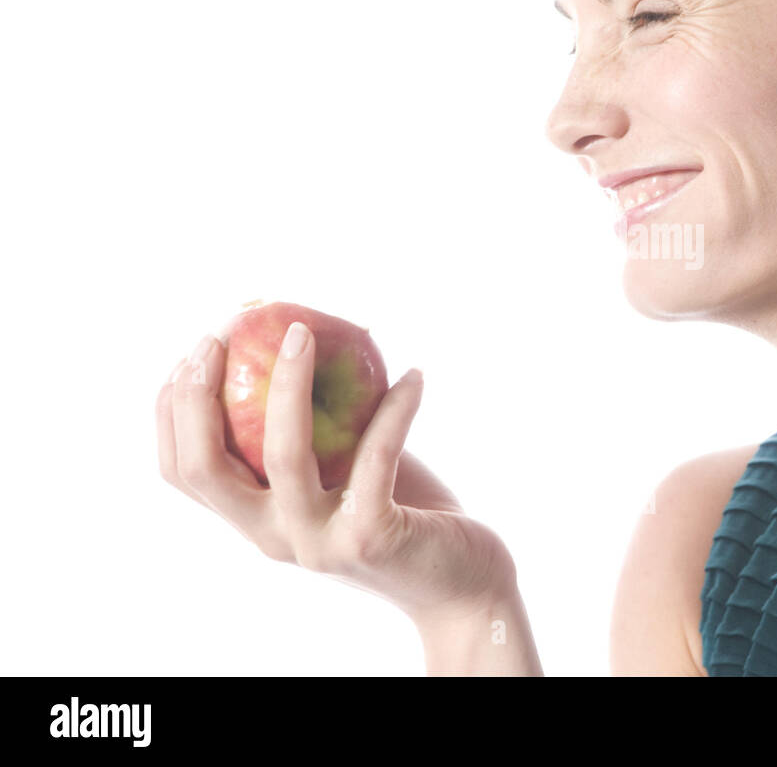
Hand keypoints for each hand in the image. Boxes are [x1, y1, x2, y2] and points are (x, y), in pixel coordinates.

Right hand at [156, 324, 517, 625]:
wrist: (460, 586)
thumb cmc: (404, 511)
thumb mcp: (346, 466)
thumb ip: (318, 424)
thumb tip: (302, 333)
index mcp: (256, 519)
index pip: (182, 471)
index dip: (173, 408)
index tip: (201, 346)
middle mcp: (274, 537)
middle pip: (203, 467)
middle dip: (199, 394)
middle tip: (225, 334)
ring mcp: (318, 543)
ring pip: (282, 456)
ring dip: (288, 384)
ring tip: (303, 333)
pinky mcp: (370, 538)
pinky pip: (376, 456)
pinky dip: (395, 408)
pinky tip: (414, 375)